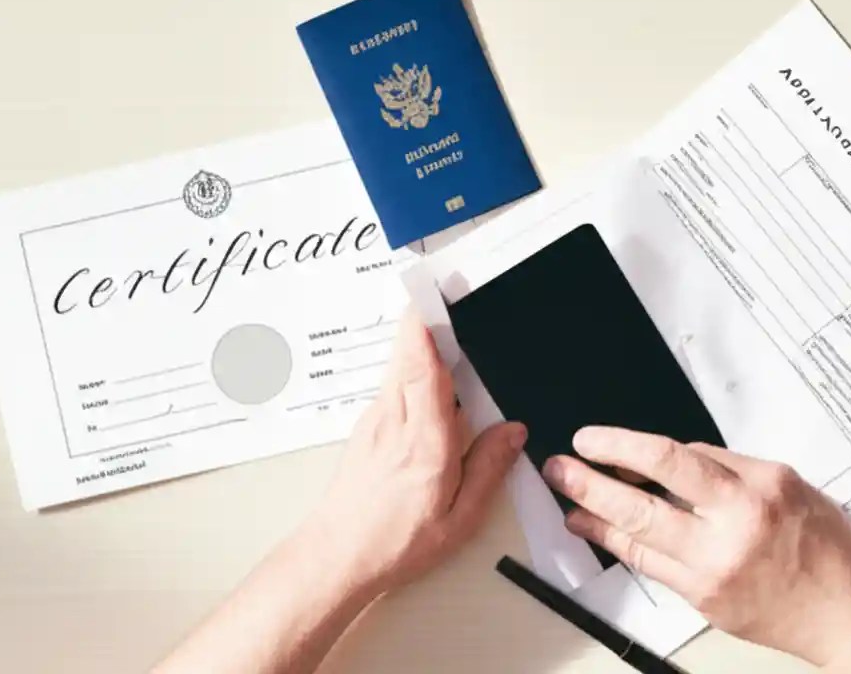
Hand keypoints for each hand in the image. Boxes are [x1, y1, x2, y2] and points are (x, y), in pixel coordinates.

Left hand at [302, 311, 526, 596]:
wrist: (337, 557)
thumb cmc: (394, 543)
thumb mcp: (459, 519)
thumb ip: (488, 469)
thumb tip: (513, 431)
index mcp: (424, 443)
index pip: (422, 368)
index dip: (428, 327)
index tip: (437, 296)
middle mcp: (395, 421)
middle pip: (408, 353)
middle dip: (429, 320)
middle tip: (454, 293)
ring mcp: (376, 419)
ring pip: (401, 364)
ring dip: (424, 343)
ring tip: (454, 330)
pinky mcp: (369, 425)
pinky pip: (397, 383)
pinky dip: (416, 369)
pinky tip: (438, 381)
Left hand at [541, 427, 850, 666]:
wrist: (848, 609)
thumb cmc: (823, 541)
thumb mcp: (785, 481)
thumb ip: (726, 466)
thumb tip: (671, 456)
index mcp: (752, 490)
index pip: (671, 458)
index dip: (621, 446)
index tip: (592, 439)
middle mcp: (730, 530)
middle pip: (641, 502)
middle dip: (590, 482)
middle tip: (560, 467)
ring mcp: (713, 570)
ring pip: (637, 538)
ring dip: (594, 516)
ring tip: (567, 500)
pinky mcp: (705, 600)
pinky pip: (651, 567)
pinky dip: (620, 546)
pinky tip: (598, 531)